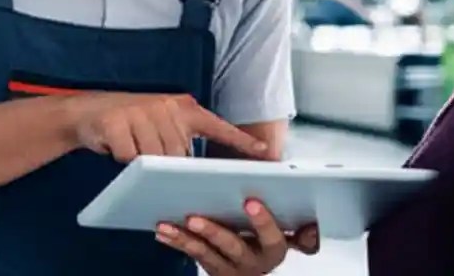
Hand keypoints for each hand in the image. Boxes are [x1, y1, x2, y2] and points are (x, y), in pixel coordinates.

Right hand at [66, 92, 267, 161]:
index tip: (263, 152)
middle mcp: (164, 105)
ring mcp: (139, 111)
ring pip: (154, 158)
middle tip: (151, 161)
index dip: (240, 140)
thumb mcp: (160, 123)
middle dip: (167, 166)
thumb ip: (179, 139)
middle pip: (178, 155)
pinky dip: (123, 160)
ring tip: (132, 149)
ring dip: (144, 164)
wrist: (87, 111)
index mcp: (181, 107)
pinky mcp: (116, 121)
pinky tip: (116, 146)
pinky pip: (129, 158)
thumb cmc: (129, 123)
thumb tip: (192, 172)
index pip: (216, 125)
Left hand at [155, 199, 319, 274]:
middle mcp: (254, 263)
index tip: (250, 201)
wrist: (251, 269)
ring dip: (186, 238)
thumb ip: (290, 215)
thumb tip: (291, 185)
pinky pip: (193, 255)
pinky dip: (176, 241)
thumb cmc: (266, 236)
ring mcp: (231, 269)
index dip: (263, 222)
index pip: (274, 238)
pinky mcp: (212, 269)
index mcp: (274, 249)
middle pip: (235, 248)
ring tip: (169, 224)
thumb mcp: (281, 228)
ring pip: (207, 254)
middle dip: (214, 232)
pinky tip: (163, 230)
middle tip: (195, 217)